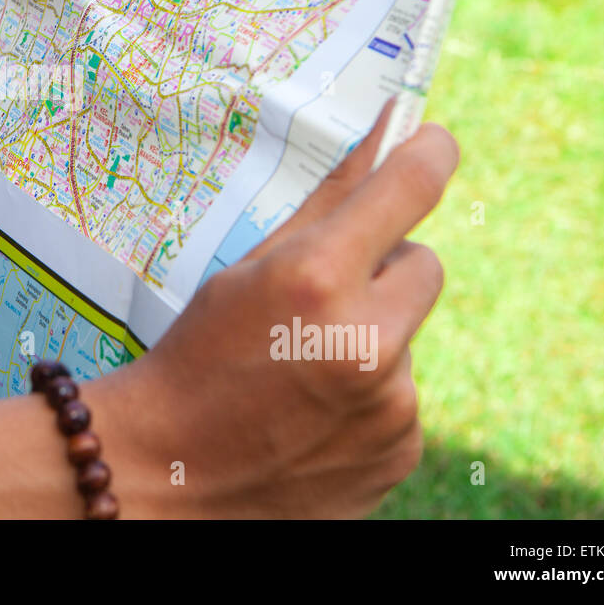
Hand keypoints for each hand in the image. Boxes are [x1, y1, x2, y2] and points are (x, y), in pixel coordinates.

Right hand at [90, 107, 458, 517]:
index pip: (407, 189)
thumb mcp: (247, 270)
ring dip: (371, 338)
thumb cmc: (198, 355)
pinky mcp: (402, 450)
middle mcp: (365, 341)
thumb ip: (325, 202)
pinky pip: (402, 395)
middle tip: (321, 296)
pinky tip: (313, 413)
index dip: (428, 154)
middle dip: (382, 269)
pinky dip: (369, 396)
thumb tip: (385, 130)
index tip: (434, 143)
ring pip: (407, 334)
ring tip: (301, 371)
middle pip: (423, 265)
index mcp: (316, 279)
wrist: (169, 474)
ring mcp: (391, 405)